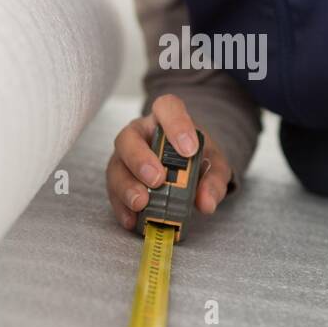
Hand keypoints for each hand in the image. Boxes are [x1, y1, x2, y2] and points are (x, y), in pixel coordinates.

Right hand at [106, 92, 233, 231]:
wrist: (186, 168)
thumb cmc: (196, 158)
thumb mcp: (214, 165)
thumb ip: (214, 180)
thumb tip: (206, 202)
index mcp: (166, 118)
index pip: (167, 108)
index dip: (176, 124)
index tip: (189, 149)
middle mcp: (139, 133)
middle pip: (130, 137)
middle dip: (141, 159)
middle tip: (157, 180)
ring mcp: (124, 155)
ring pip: (116, 165)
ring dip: (127, 185)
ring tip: (141, 203)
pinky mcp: (117, 179)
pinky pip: (113, 191)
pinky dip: (121, 206)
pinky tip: (132, 219)